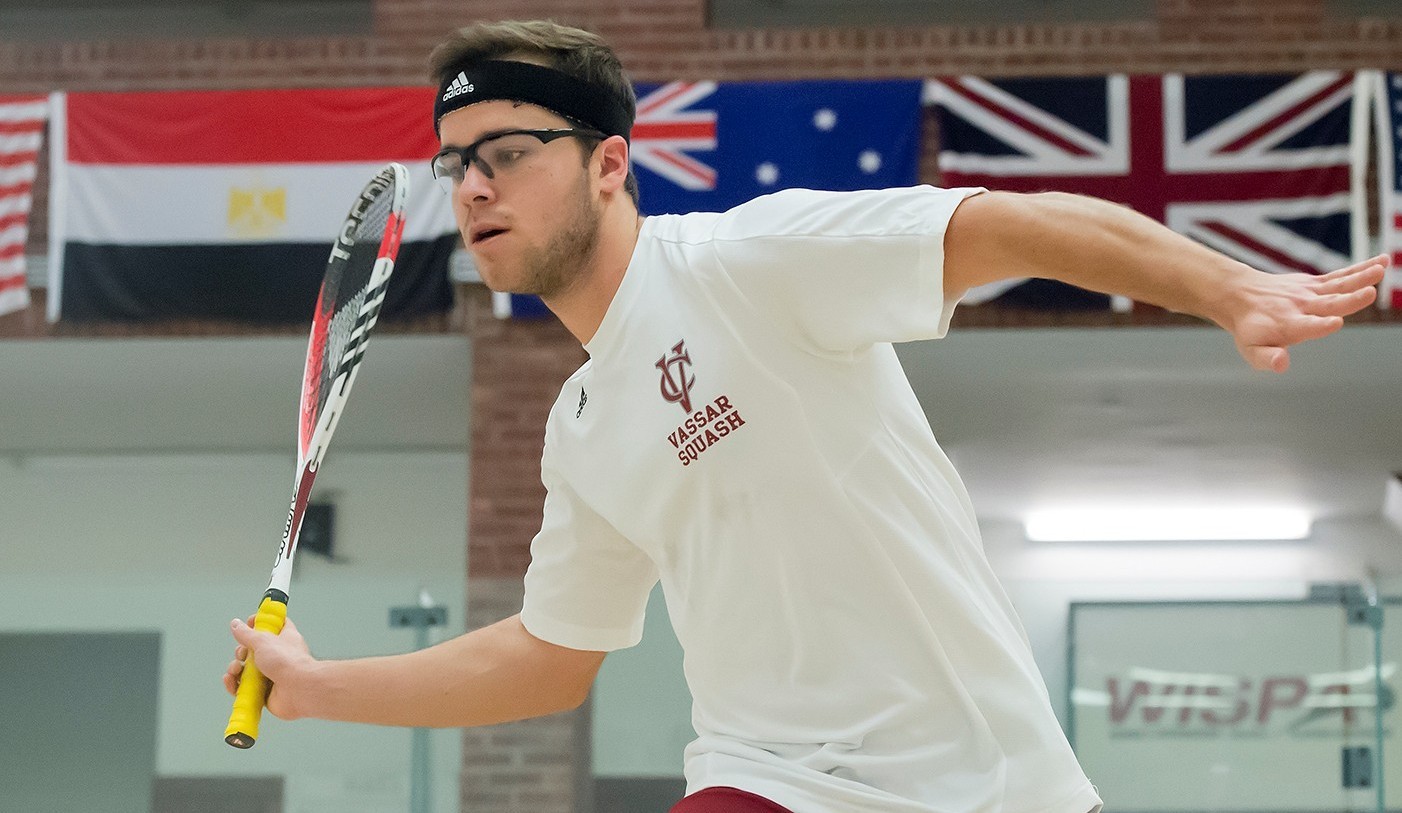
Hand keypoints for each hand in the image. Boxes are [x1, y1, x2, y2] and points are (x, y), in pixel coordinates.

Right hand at [223, 615, 314, 719]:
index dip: (261, 622)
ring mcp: (271, 674)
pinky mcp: (264, 692)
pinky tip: (231, 681)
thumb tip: (235, 623)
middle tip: (243, 654)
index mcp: (285, 638)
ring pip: (246, 669)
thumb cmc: (287, 661)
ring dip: (235, 668)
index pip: (275, 625)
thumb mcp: (263, 641)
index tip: (249, 623)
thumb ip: (247, 633)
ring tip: (236, 670)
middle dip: (241, 651)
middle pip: (254, 650)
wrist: (298, 689)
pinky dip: (235, 684)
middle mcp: (279, 656)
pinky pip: (245, 687)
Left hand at [1226, 255, 1386, 372]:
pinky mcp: (1316, 283)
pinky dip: (1360, 268)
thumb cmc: (1251, 330)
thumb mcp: (1252, 350)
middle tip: (1369, 293)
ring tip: (1380, 271)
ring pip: (1338, 286)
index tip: (1334, 322)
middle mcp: (1301, 307)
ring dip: (1360, 278)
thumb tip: (1282, 364)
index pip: (1306, 326)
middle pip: (1329, 303)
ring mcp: (1309, 293)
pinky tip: (1383, 262)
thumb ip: (1267, 358)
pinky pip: (1340, 276)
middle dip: (1349, 300)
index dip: (1320, 325)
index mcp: (1288, 326)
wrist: (1241, 296)